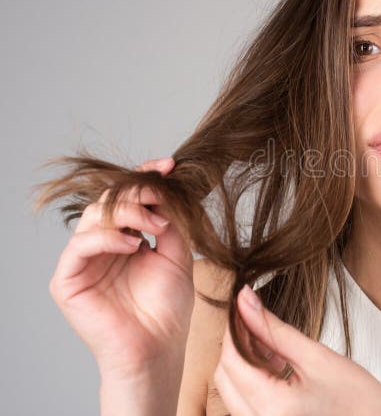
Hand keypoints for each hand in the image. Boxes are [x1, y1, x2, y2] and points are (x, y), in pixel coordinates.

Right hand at [48, 156, 193, 377]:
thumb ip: (170, 222)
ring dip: (129, 213)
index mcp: (126, 237)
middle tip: (163, 199)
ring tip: (156, 226)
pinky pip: (80, 245)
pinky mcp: (68, 280)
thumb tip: (166, 191)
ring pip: (94, 216)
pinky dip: (108, 238)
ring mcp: (83, 261)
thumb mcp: (177, 255)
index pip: (127, 197)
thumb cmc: (167, 308)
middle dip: (139, 193)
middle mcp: (102, 244)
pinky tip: (134, 245)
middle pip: (110, 200)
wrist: (158, 348)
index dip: (145, 177)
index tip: (169, 167)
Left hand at [214, 284, 380, 415]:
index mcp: (271, 407)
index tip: (244, 303)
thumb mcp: (318, 357)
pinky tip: (276, 365)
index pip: (230, 359)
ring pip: (232, 391)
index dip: (234, 327)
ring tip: (271, 344)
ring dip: (243, 364)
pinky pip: (246, 405)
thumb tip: (245, 302)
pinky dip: (253, 382)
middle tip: (256, 318)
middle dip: (235, 345)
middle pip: (225, 377)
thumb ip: (275, 329)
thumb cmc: (362, 404)